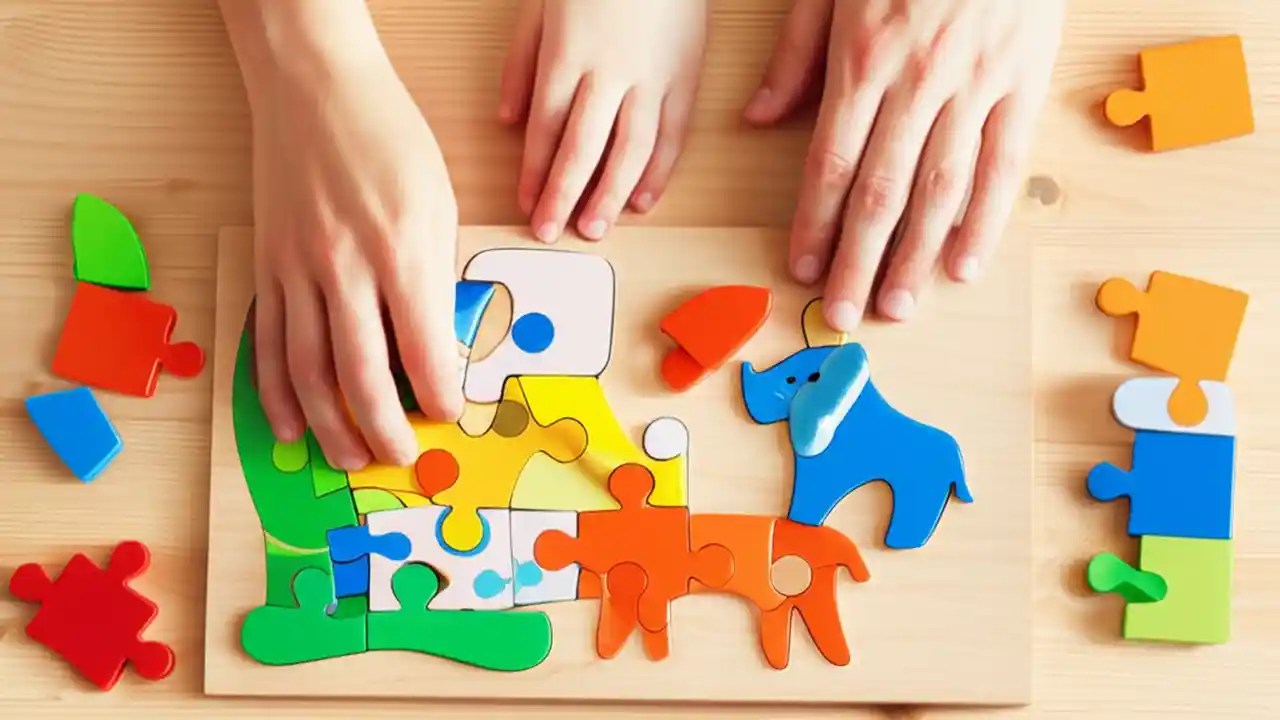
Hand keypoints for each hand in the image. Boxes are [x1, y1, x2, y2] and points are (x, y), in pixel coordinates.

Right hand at [234, 6, 461, 470]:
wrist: (314, 88)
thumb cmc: (390, 140)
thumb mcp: (439, 203)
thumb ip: (435, 276)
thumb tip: (434, 344)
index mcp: (401, 251)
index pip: (421, 349)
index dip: (438, 397)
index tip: (450, 419)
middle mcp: (345, 268)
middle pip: (359, 374)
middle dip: (383, 429)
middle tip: (402, 459)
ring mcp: (296, 270)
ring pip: (306, 369)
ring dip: (329, 424)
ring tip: (350, 458)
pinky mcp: (266, 266)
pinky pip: (268, 342)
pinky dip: (275, 391)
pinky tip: (290, 425)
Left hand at [499, 0, 707, 241]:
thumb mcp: (540, 9)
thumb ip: (521, 65)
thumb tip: (506, 120)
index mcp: (567, 56)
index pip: (545, 128)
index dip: (534, 172)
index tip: (525, 204)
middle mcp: (609, 74)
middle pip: (582, 147)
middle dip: (564, 195)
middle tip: (551, 233)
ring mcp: (652, 78)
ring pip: (630, 148)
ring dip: (610, 194)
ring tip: (595, 229)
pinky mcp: (685, 77)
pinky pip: (673, 134)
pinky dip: (659, 171)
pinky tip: (642, 200)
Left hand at [745, 0, 1063, 329]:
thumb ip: (794, 55)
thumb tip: (756, 120)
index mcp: (864, 58)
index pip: (830, 162)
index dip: (815, 223)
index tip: (803, 269)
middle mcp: (919, 80)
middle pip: (881, 189)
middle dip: (858, 259)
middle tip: (843, 313)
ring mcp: (977, 84)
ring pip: (941, 188)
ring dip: (915, 256)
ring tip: (896, 306)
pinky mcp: (1025, 82)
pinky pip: (1004, 163)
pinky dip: (985, 219)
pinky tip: (964, 264)